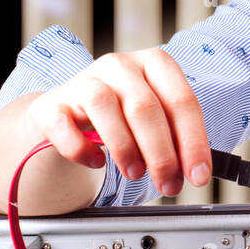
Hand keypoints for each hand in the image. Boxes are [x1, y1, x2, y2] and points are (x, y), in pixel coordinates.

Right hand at [26, 48, 211, 197]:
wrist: (68, 116)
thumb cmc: (122, 117)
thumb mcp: (155, 120)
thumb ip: (175, 139)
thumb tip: (195, 172)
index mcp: (154, 64)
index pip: (182, 101)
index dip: (193, 142)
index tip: (198, 175)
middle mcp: (120, 65)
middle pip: (144, 107)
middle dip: (161, 153)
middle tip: (169, 184)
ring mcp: (82, 81)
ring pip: (104, 105)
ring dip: (125, 147)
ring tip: (136, 173)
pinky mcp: (51, 104)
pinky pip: (63, 125)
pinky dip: (81, 148)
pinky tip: (96, 162)